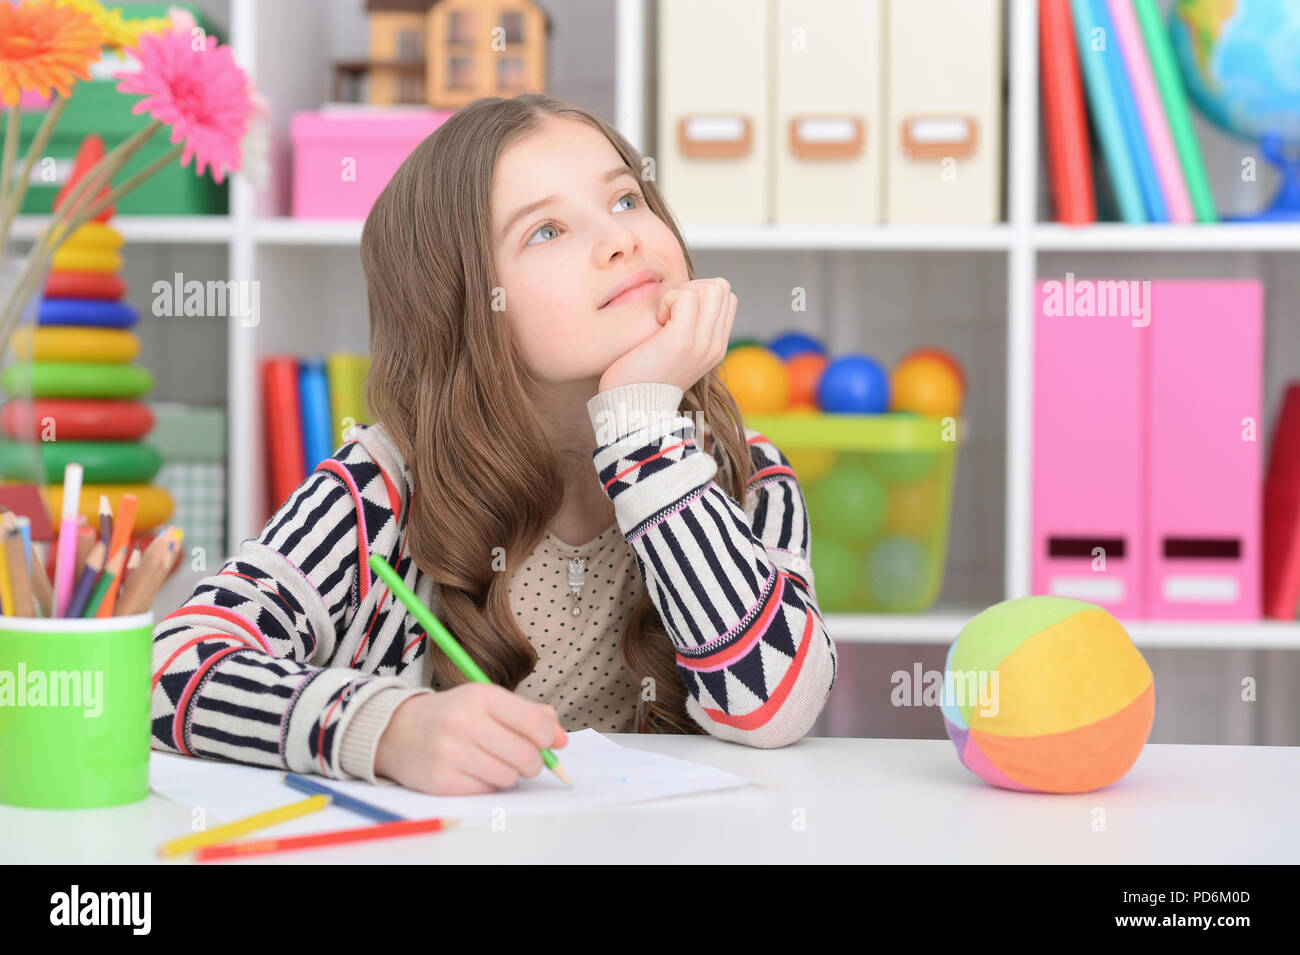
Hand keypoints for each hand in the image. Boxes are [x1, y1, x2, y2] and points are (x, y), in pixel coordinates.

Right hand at [374, 684, 566, 794]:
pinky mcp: (441, 779)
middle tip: (522, 758)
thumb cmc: (453, 715)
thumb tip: (562, 740)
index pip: (535, 723)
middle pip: (526, 756)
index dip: (548, 738)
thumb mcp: (488, 701)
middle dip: (532, 762)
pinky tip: (472, 770)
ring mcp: (451, 752)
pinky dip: (487, 784)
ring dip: (508, 774)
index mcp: (482, 696)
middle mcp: (465, 722)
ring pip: (509, 777)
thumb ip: (530, 715)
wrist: (397, 730)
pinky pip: (486, 790)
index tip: (544, 741)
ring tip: (491, 761)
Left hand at [598, 277, 736, 393]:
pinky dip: (668, 300)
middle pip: (722, 288)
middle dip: (692, 288)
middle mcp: (715, 345)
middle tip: (669, 312)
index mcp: (716, 347)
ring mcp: (702, 343)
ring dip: (681, 293)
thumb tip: (678, 298)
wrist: (631, 410)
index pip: (726, 298)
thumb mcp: (674, 352)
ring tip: (664, 317)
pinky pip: (687, 297)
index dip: (699, 294)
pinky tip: (657, 321)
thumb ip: (685, 329)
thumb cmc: (641, 378)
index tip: (675, 314)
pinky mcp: (682, 341)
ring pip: (711, 288)